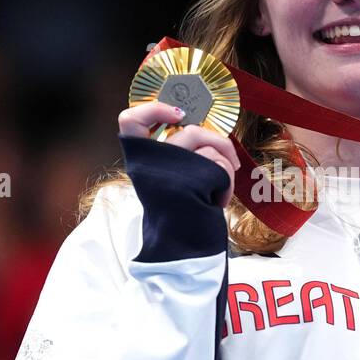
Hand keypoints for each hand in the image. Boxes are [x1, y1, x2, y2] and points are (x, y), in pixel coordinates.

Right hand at [119, 100, 240, 208]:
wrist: (186, 250)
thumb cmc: (184, 214)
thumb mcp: (173, 179)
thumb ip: (178, 154)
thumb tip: (200, 129)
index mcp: (142, 163)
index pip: (130, 122)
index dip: (153, 108)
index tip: (178, 113)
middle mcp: (150, 166)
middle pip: (190, 131)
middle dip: (218, 141)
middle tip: (228, 159)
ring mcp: (170, 173)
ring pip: (209, 147)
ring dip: (225, 163)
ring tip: (221, 188)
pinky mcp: (190, 184)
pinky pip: (219, 166)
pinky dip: (227, 182)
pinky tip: (218, 201)